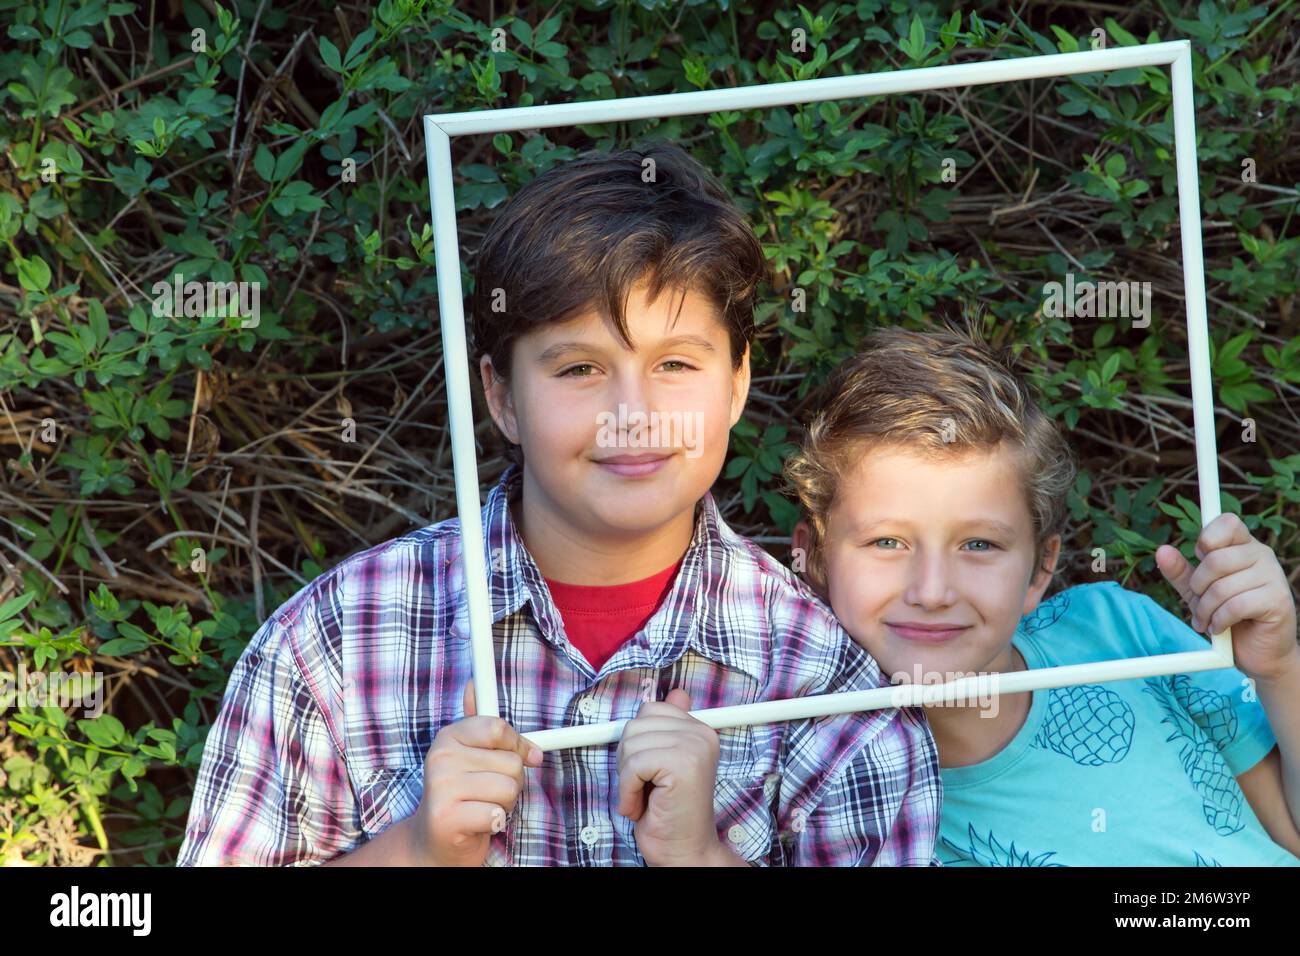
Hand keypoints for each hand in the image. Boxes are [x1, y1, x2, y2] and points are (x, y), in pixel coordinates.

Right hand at [409, 680, 542, 865]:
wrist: (434, 842)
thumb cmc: (461, 796)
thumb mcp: (469, 756)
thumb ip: (479, 726)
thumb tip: (472, 685)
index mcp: (448, 737)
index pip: (498, 728)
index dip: (518, 745)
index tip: (524, 756)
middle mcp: (441, 758)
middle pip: (511, 762)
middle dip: (511, 782)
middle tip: (488, 792)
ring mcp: (441, 787)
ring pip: (509, 788)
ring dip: (505, 804)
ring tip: (483, 806)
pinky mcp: (447, 817)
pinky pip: (497, 813)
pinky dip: (496, 822)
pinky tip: (478, 823)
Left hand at [615, 689, 733, 865]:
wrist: (683, 850)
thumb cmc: (669, 812)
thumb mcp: (664, 763)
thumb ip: (668, 728)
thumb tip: (677, 694)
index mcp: (699, 729)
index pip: (651, 710)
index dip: (638, 744)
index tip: (650, 771)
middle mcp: (701, 733)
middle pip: (636, 725)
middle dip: (629, 759)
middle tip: (645, 787)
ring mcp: (694, 747)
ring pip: (631, 744)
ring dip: (626, 778)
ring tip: (644, 798)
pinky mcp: (683, 765)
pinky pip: (633, 765)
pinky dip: (627, 790)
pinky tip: (640, 807)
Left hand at [1157, 512, 1299, 683]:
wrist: (1258, 651)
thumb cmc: (1228, 615)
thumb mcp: (1198, 591)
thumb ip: (1181, 572)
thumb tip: (1161, 550)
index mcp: (1244, 546)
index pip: (1227, 522)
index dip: (1206, 539)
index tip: (1199, 559)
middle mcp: (1262, 556)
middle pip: (1216, 559)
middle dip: (1198, 586)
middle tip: (1198, 604)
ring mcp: (1273, 577)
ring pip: (1223, 586)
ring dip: (1205, 610)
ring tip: (1205, 621)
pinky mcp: (1277, 601)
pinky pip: (1236, 605)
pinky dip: (1219, 620)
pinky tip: (1217, 628)